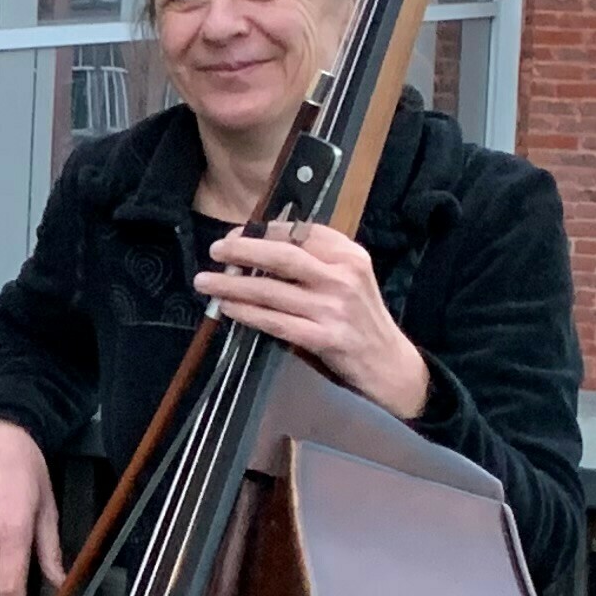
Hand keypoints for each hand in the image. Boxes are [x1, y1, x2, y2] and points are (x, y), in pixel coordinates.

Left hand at [195, 224, 429, 420]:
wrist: (389, 363)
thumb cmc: (361, 318)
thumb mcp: (350, 278)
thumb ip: (317, 260)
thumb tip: (260, 246)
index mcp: (350, 256)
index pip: (301, 232)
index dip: (263, 231)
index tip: (236, 234)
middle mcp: (343, 278)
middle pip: (283, 257)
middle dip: (243, 251)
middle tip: (215, 250)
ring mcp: (334, 309)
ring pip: (272, 291)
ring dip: (233, 285)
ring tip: (206, 282)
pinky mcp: (325, 338)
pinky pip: (275, 322)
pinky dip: (247, 313)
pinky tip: (228, 308)